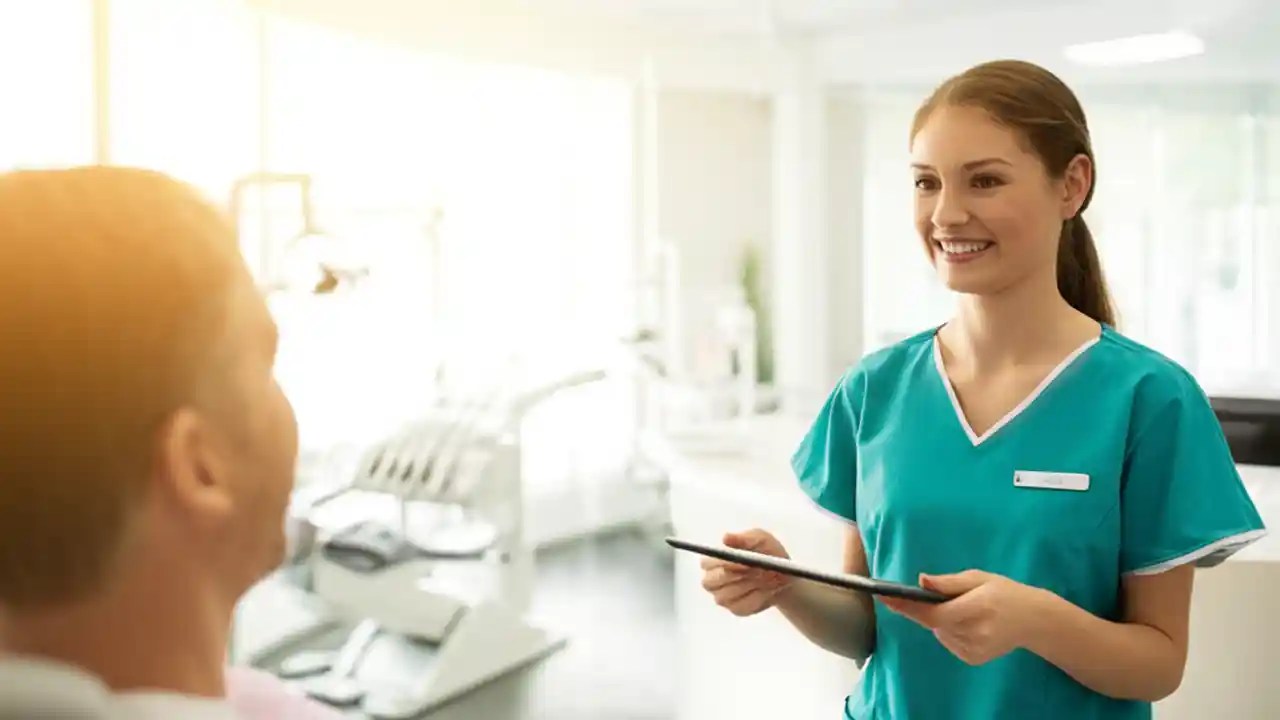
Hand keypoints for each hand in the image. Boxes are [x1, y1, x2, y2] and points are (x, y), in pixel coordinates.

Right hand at [699, 529, 792, 616]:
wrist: (784, 574)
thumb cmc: (768, 552)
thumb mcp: (760, 539)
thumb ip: (743, 538)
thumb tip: (725, 537)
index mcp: (715, 560)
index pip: (706, 564)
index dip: (722, 563)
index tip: (742, 562)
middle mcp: (714, 579)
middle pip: (710, 583)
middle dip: (732, 577)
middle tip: (754, 572)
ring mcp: (723, 596)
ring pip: (725, 596)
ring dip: (748, 587)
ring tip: (766, 578)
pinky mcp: (736, 609)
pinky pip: (741, 607)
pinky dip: (756, 598)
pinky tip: (767, 590)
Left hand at [880, 570, 1048, 665]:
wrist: (1034, 621)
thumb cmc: (1004, 593)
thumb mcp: (979, 578)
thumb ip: (949, 582)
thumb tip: (921, 580)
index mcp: (980, 607)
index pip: (936, 612)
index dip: (908, 606)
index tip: (885, 596)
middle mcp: (977, 632)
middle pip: (933, 623)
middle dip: (917, 609)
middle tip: (905, 596)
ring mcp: (976, 650)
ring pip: (939, 632)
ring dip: (936, 619)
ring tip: (956, 607)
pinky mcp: (973, 659)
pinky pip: (947, 640)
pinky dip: (947, 630)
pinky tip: (964, 621)